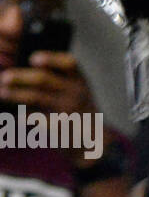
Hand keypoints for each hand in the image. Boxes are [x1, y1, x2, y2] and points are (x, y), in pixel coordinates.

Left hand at [0, 52, 97, 167]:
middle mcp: (75, 92)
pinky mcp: (58, 127)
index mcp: (80, 79)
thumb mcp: (76, 90)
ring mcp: (67, 110)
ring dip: (15, 94)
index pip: (69, 63)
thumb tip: (20, 73)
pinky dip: (21, 114)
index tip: (33, 59)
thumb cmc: (76, 107)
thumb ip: (57, 79)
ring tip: (2, 92)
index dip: (51, 60)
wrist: (92, 138)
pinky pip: (33, 117)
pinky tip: (13, 114)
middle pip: (44, 79)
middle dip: (21, 77)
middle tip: (4, 77)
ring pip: (35, 97)